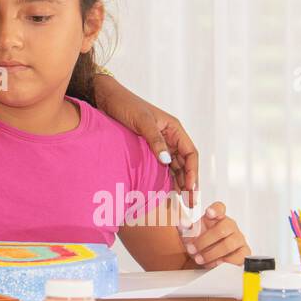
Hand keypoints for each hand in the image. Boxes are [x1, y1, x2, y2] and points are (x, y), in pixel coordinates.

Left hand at [95, 75, 198, 199]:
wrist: (107, 98)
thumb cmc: (125, 105)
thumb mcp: (142, 121)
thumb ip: (155, 140)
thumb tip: (166, 160)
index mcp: (174, 128)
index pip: (190, 153)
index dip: (193, 172)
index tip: (190, 188)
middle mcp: (170, 136)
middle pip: (185, 163)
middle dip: (189, 182)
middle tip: (190, 202)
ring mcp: (160, 143)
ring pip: (175, 166)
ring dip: (179, 182)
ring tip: (181, 200)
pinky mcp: (148, 148)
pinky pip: (162, 165)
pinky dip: (166, 177)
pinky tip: (166, 189)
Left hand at [179, 201, 248, 267]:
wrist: (207, 257)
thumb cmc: (200, 242)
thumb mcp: (189, 234)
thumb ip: (185, 227)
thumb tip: (183, 223)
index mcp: (217, 217)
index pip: (219, 208)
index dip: (215, 209)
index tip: (208, 213)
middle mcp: (230, 226)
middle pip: (222, 229)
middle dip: (204, 241)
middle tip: (192, 249)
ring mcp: (238, 238)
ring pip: (228, 244)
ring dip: (211, 254)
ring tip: (199, 259)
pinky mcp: (244, 252)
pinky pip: (238, 257)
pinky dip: (223, 262)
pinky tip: (214, 263)